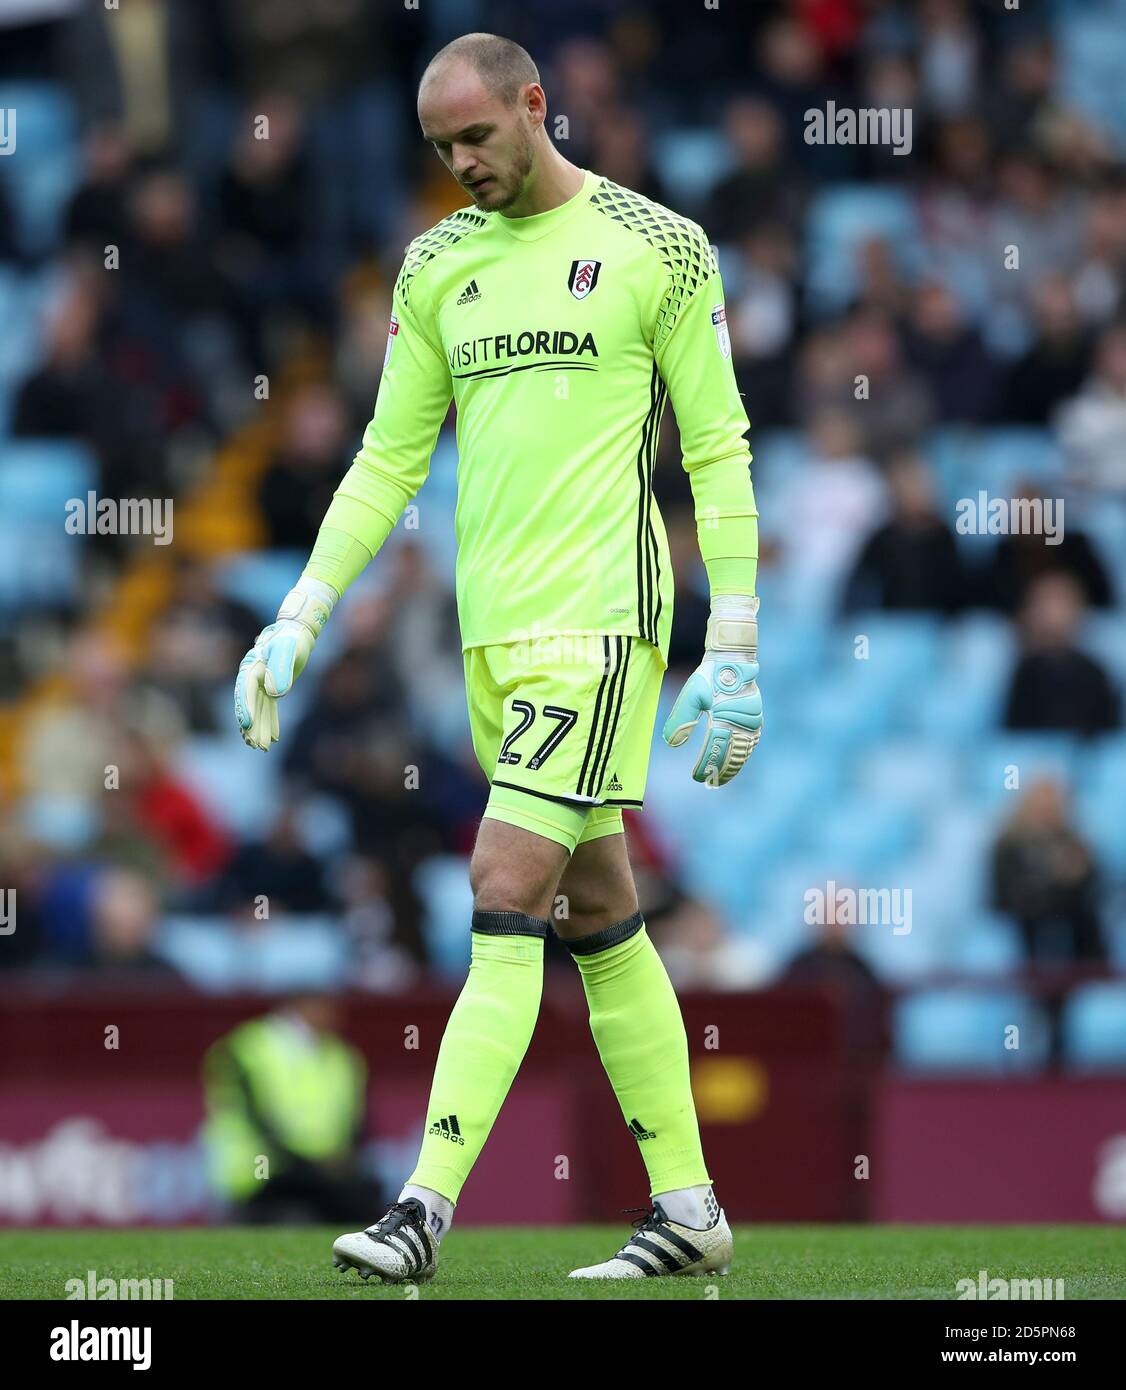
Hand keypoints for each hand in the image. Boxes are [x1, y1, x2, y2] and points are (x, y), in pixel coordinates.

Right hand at [234, 579, 334, 750]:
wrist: (297, 631)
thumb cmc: (291, 638)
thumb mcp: (287, 650)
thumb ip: (280, 670)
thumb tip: (275, 693)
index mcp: (251, 667)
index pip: (246, 692)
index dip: (246, 710)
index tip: (247, 726)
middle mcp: (253, 677)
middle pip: (250, 705)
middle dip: (252, 726)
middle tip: (255, 745)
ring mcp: (261, 683)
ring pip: (260, 710)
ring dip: (261, 728)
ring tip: (262, 747)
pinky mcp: (272, 687)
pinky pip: (269, 708)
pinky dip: (271, 722)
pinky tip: (274, 737)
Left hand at [662, 595, 762, 784]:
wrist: (733, 659)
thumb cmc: (709, 676)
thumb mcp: (691, 694)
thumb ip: (681, 719)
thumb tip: (672, 743)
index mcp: (725, 716)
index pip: (715, 749)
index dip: (706, 766)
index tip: (697, 778)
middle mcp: (742, 721)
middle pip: (732, 754)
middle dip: (721, 771)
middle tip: (710, 783)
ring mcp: (752, 720)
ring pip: (744, 751)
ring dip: (734, 766)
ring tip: (723, 779)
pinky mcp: (756, 718)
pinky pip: (751, 742)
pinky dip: (744, 755)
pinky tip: (737, 763)